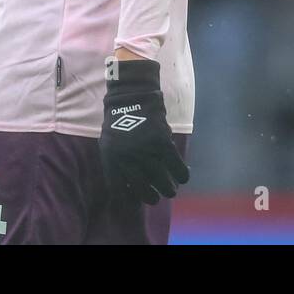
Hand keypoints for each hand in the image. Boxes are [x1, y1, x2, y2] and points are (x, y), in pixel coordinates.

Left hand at [98, 58, 188, 204]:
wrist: (131, 94)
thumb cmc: (120, 120)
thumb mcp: (110, 143)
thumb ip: (117, 164)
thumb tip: (130, 189)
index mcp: (111, 159)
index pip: (119, 190)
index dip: (130, 198)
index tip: (138, 199)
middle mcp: (127, 158)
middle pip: (143, 189)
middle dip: (152, 197)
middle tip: (157, 196)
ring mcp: (145, 150)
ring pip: (162, 181)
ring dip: (168, 189)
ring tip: (170, 191)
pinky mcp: (162, 142)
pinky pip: (176, 167)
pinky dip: (182, 175)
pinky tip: (183, 177)